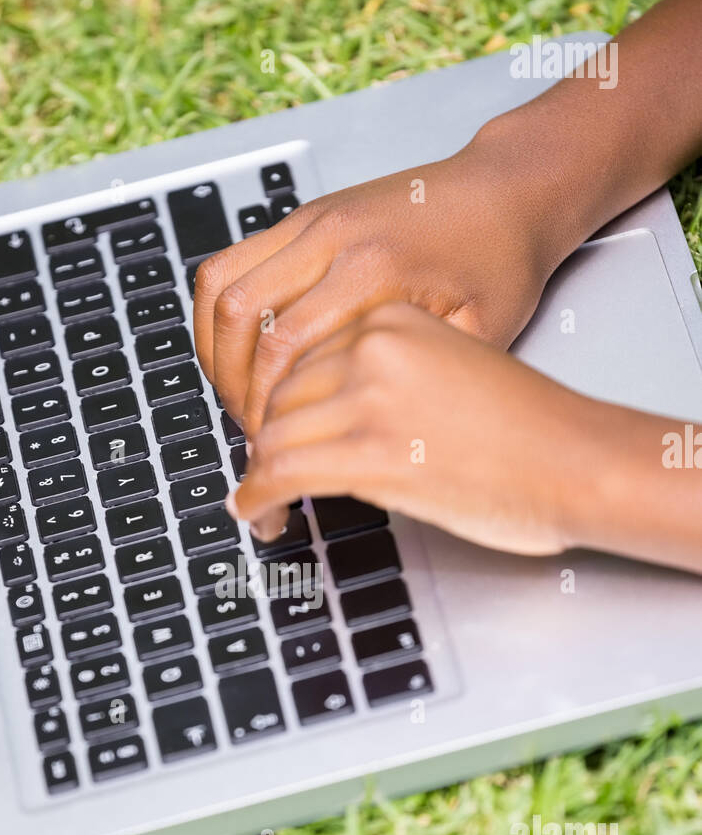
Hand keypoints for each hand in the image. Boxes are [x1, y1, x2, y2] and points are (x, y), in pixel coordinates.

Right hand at [194, 131, 565, 440]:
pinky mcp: (303, 218)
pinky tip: (238, 351)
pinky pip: (229, 263)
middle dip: (232, 383)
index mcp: (373, 270)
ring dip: (215, 348)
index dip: (264, 406)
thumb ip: (412, 380)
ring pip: (219, 285)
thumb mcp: (477, 336)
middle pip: (238, 315)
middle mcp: (331, 236)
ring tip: (237, 393)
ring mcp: (310, 221)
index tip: (271, 443)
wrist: (510, 192)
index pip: (282, 347)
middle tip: (251, 426)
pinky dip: (219, 313)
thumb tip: (357, 433)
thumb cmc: (501, 261)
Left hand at [227, 301, 593, 554]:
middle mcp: (375, 348)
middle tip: (261, 475)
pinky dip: (257, 500)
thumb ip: (387, 377)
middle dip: (261, 441)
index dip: (274, 401)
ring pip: (271, 434)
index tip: (267, 430)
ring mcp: (371, 398)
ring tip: (262, 505)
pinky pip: (280, 473)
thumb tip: (329, 417)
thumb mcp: (449, 370)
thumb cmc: (530, 429)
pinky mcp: (370, 453)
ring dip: (257, 477)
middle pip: (278, 394)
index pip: (300, 355)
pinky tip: (259, 514)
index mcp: (393, 320)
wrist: (577, 460)